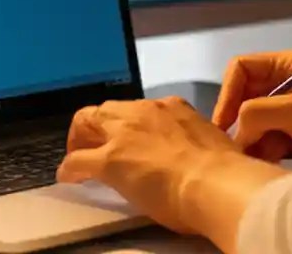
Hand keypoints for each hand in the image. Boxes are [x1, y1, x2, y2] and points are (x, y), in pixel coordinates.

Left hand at [58, 97, 286, 251]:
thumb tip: (194, 156)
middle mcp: (144, 112)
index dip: (129, 124)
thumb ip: (194, 143)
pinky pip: (77, 160)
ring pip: (86, 122)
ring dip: (79, 139)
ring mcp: (124, 134)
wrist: (216, 183)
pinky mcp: (109, 160)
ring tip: (77, 156)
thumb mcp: (211, 143)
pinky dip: (69, 168)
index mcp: (172, 108)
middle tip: (93, 144)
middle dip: (96, 125)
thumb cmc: (224, 171)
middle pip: (107, 109)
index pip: (140, 110)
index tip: (129, 138)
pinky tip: (68, 177)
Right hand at [213, 50, 291, 161]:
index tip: (223, 125)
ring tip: (259, 159)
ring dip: (254, 141)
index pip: (242, 69)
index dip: (228, 94)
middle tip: (239, 148)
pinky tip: (270, 165)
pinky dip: (266, 153)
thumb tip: (236, 131)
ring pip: (257, 123)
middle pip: (247, 98)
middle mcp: (290, 84)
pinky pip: (271, 142)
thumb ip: (260, 112)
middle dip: (241, 122)